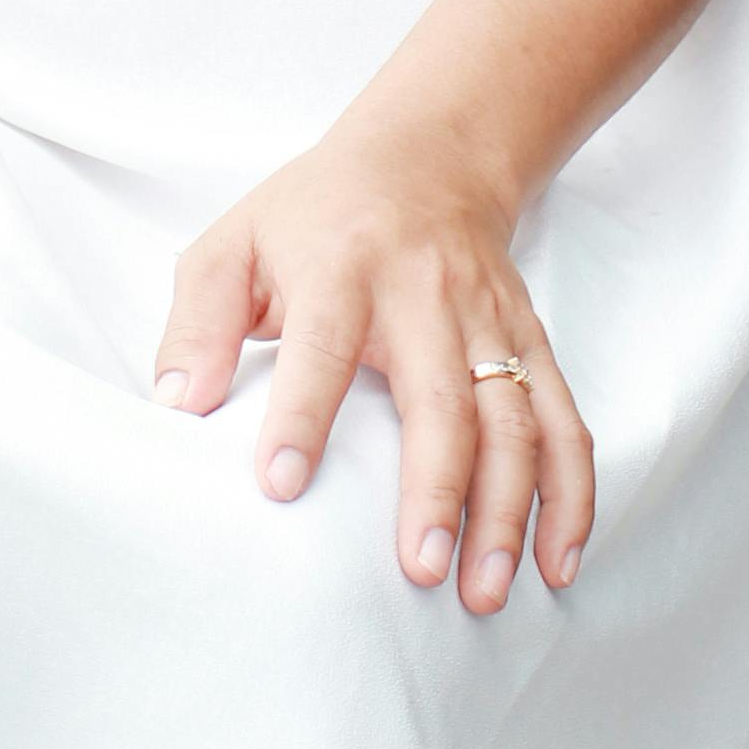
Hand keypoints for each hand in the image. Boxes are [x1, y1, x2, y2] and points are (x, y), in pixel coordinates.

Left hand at [151, 118, 593, 613]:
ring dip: (507, 509)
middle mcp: (425, 295)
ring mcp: (489, 321)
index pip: (322, 344)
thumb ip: (198, 322)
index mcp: (340, 267)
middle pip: (440, 397)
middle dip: (435, 489)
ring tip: (486, 592)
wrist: (428, 157)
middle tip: (419, 572)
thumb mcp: (235, 243)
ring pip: (514, 419)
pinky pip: (564, 421)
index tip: (279, 487)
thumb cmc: (314, 216)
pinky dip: (570, 495)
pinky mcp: (531, 343)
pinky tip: (558, 562)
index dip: (301, 415)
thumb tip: (177, 405)